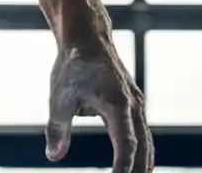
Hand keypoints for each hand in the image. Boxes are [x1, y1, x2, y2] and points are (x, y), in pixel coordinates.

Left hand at [46, 42, 152, 172]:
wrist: (87, 41)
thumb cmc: (71, 69)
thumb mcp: (59, 99)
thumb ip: (57, 129)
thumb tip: (53, 157)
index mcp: (116, 104)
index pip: (126, 144)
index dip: (124, 167)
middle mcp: (133, 106)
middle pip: (143, 147)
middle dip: (138, 172)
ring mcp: (137, 105)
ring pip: (147, 142)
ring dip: (143, 165)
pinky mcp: (135, 105)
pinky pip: (143, 134)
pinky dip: (142, 153)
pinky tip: (137, 168)